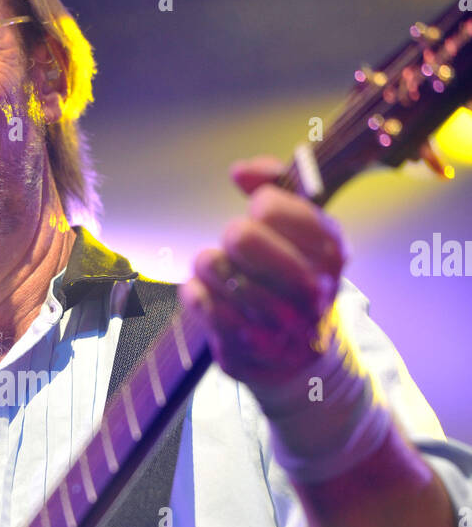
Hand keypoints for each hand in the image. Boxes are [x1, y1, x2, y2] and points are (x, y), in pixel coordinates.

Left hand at [180, 156, 347, 390]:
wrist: (301, 355)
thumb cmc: (295, 279)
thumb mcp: (301, 230)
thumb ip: (275, 186)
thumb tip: (240, 172)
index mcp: (330, 250)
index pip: (271, 207)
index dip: (261, 206)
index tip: (265, 216)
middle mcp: (311, 288)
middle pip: (240, 236)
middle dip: (233, 236)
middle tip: (240, 246)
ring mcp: (278, 323)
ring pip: (213, 266)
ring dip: (209, 266)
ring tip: (224, 273)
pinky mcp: (245, 347)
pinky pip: (199, 300)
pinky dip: (197, 293)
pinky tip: (212, 296)